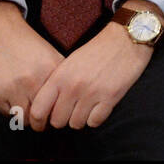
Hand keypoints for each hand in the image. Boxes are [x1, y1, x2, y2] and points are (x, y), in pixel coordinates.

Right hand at [0, 0, 63, 122]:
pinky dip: (10, 111)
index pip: (62, 103)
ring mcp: (15, 88)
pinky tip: (11, 101)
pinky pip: (7, 113)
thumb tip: (66, 102)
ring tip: (27, 110)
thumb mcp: (49, 54)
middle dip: (43, 118)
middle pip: (44, 115)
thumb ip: (58, 76)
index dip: (58, 110)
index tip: (55, 111)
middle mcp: (36, 80)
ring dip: (26, 117)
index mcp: (53, 70)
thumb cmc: (24, 43)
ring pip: (25, 119)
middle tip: (41, 117)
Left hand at [27, 0, 163, 130]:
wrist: (125, 39)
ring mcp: (92, 93)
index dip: (38, 121)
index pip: (38, 110)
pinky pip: (95, 122)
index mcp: (60, 76)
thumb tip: (48, 107)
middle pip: (57, 121)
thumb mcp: (69, 62)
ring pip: (76, 124)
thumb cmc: (96, 50)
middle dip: (63, 119)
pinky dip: (95, 118)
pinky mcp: (110, 97)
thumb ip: (57, 84)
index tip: (42, 123)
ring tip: (85, 108)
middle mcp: (73, 87)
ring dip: (80, 119)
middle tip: (70, 112)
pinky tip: (98, 107)